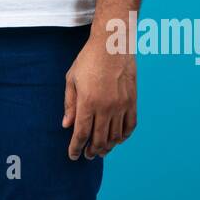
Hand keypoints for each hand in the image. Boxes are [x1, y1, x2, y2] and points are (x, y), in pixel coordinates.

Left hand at [63, 32, 136, 159]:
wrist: (112, 44)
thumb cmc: (88, 59)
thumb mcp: (72, 79)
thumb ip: (69, 104)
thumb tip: (67, 125)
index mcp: (88, 102)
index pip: (81, 134)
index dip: (76, 148)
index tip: (73, 156)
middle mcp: (106, 107)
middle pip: (99, 139)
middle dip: (91, 151)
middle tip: (87, 155)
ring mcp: (121, 105)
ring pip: (115, 136)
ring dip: (107, 147)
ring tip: (101, 150)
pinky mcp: (133, 101)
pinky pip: (130, 126)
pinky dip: (124, 136)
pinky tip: (117, 139)